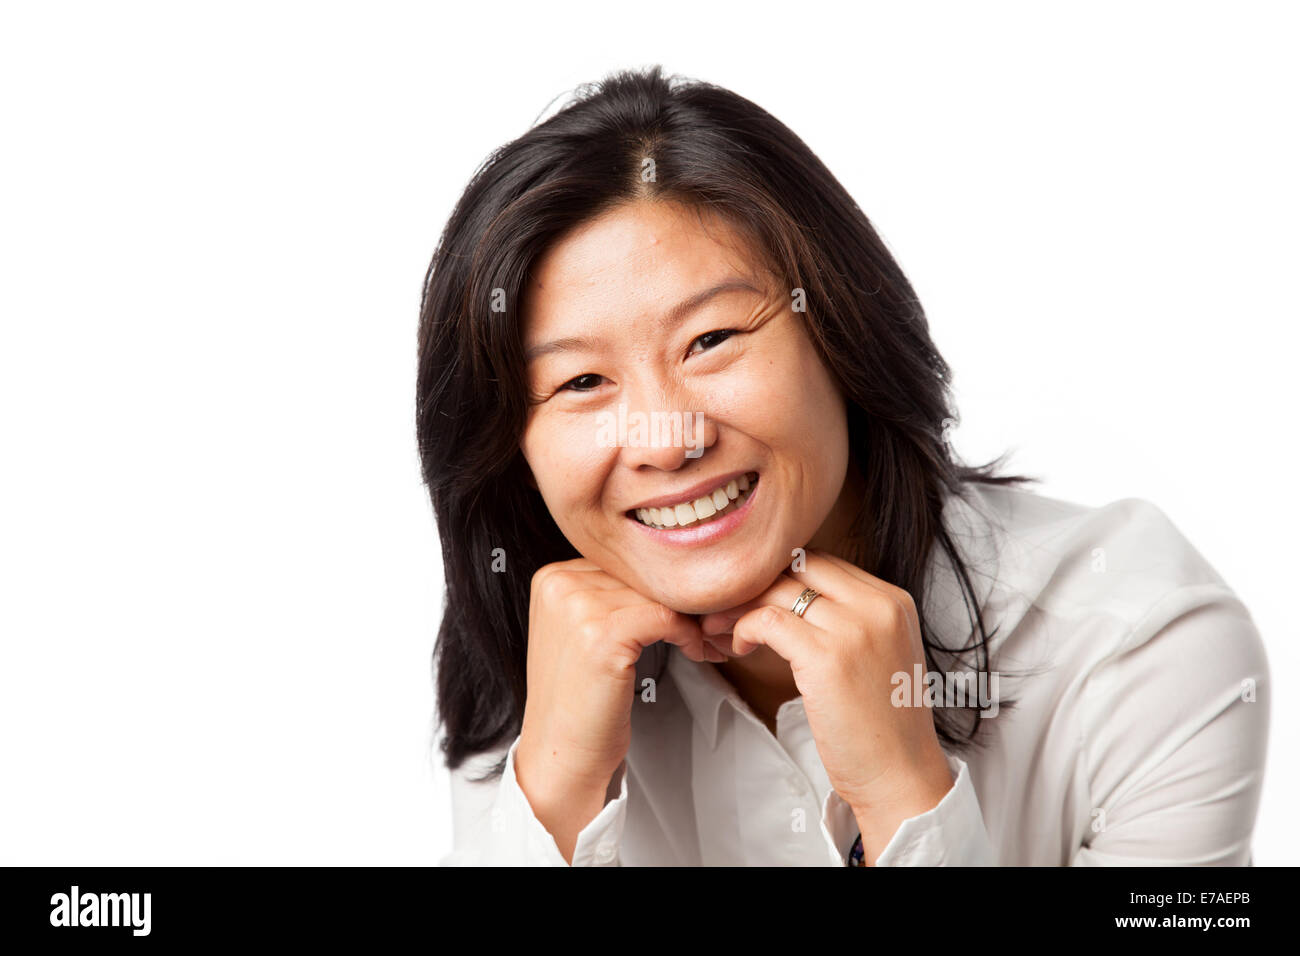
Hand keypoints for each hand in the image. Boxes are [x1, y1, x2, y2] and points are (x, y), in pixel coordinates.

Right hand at [515, 557, 714, 861]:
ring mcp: (578, 606)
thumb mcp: (582, 633)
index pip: (624, 563)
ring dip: (689, 618)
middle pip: (642, 574)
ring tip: (702, 641)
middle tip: (708, 626)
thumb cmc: (578, 701)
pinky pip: (666, 617)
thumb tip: (669, 573)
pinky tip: (692, 651)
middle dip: (679, 601)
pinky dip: (687, 634)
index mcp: (551, 577)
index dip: (659, 586)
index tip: (686, 608)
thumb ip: (610, 596)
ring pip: (659, 593)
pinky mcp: (603, 633)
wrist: (561, 755)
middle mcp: (559, 584)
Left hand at [698, 548, 956, 864]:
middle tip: (725, 606)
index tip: (753, 596)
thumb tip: (791, 599)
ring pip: (779, 590)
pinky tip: (740, 647)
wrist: (902, 776)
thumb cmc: (883, 725)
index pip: (823, 564)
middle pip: (799, 567)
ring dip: (740, 606)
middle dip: (756, 583)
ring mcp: (854, 629)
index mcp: (893, 601)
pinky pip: (768, 621)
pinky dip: (744, 628)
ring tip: (719, 628)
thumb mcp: (880, 653)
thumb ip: (849, 620)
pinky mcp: (827, 658)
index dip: (781, 576)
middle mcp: (878, 606)